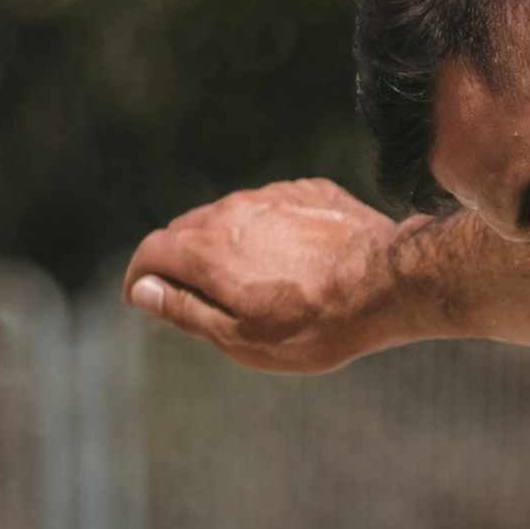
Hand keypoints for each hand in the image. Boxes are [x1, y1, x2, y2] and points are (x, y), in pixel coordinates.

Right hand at [123, 181, 426, 372]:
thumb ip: (185, 310)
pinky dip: (266, 230)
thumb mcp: (241, 337)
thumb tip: (142, 291)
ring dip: (225, 243)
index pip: (150, 250)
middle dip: (179, 261)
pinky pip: (271, 208)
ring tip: (249, 281)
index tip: (142, 296)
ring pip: (230, 216)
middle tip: (194, 295)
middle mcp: (232, 210)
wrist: (390, 284)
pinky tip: (291, 260)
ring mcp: (273, 195)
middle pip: (187, 230)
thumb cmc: (315, 324)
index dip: (140, 276)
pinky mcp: (308, 191)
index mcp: (207, 249)